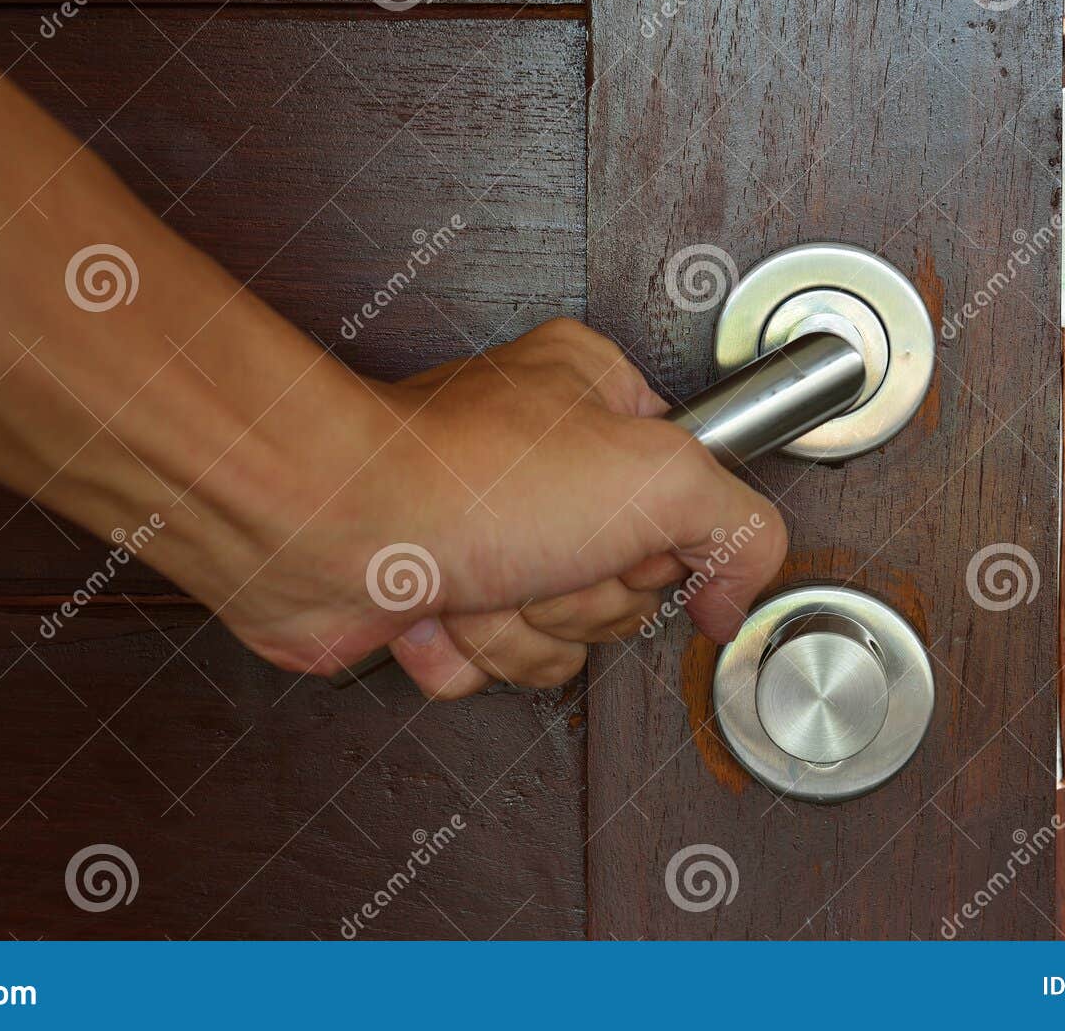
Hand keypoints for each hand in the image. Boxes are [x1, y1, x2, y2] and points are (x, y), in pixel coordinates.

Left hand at [188, 319, 788, 697]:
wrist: (324, 525)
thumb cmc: (457, 476)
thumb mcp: (661, 480)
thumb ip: (740, 530)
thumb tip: (737, 593)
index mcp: (596, 401)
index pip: (689, 503)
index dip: (663, 544)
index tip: (634, 540)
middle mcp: (539, 461)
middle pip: (624, 585)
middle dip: (580, 596)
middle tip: (543, 555)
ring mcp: (485, 530)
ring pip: (558, 634)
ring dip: (518, 626)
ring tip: (481, 574)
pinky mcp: (435, 592)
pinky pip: (490, 663)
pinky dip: (464, 649)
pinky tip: (435, 602)